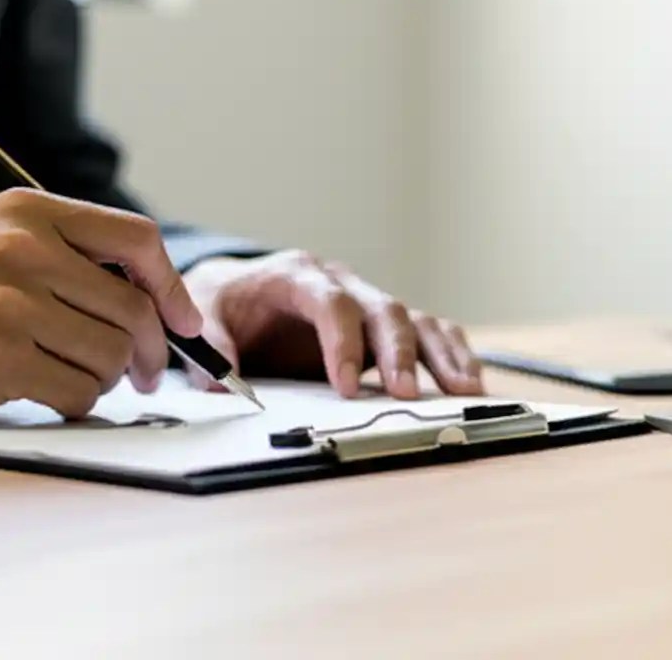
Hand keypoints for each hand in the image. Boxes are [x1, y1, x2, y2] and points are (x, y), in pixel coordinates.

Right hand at [0, 189, 199, 418]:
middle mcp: (23, 249)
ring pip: (112, 355)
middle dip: (153, 351)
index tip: (185, 323)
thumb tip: (162, 306)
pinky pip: (79, 391)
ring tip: (82, 377)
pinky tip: (54, 393)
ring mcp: (10, 303)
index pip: (138, 240)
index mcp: (31, 212)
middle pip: (134, 308)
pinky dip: (79, 402)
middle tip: (146, 372)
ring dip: (110, 379)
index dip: (173, 288)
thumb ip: (73, 257)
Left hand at [181, 250, 483, 398]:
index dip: (342, 341)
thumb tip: (222, 384)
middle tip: (405, 395)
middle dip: (397, 353)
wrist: (238, 291)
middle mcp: (342, 284)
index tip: (345, 386)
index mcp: (297, 276)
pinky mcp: (383, 327)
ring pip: (415, 319)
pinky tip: (466, 380)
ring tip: (461, 389)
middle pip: (383, 309)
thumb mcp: (205, 316)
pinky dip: (450, 352)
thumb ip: (213, 347)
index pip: (330, 302)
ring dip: (439, 354)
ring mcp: (368, 303)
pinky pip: (428, 332)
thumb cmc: (226, 304)